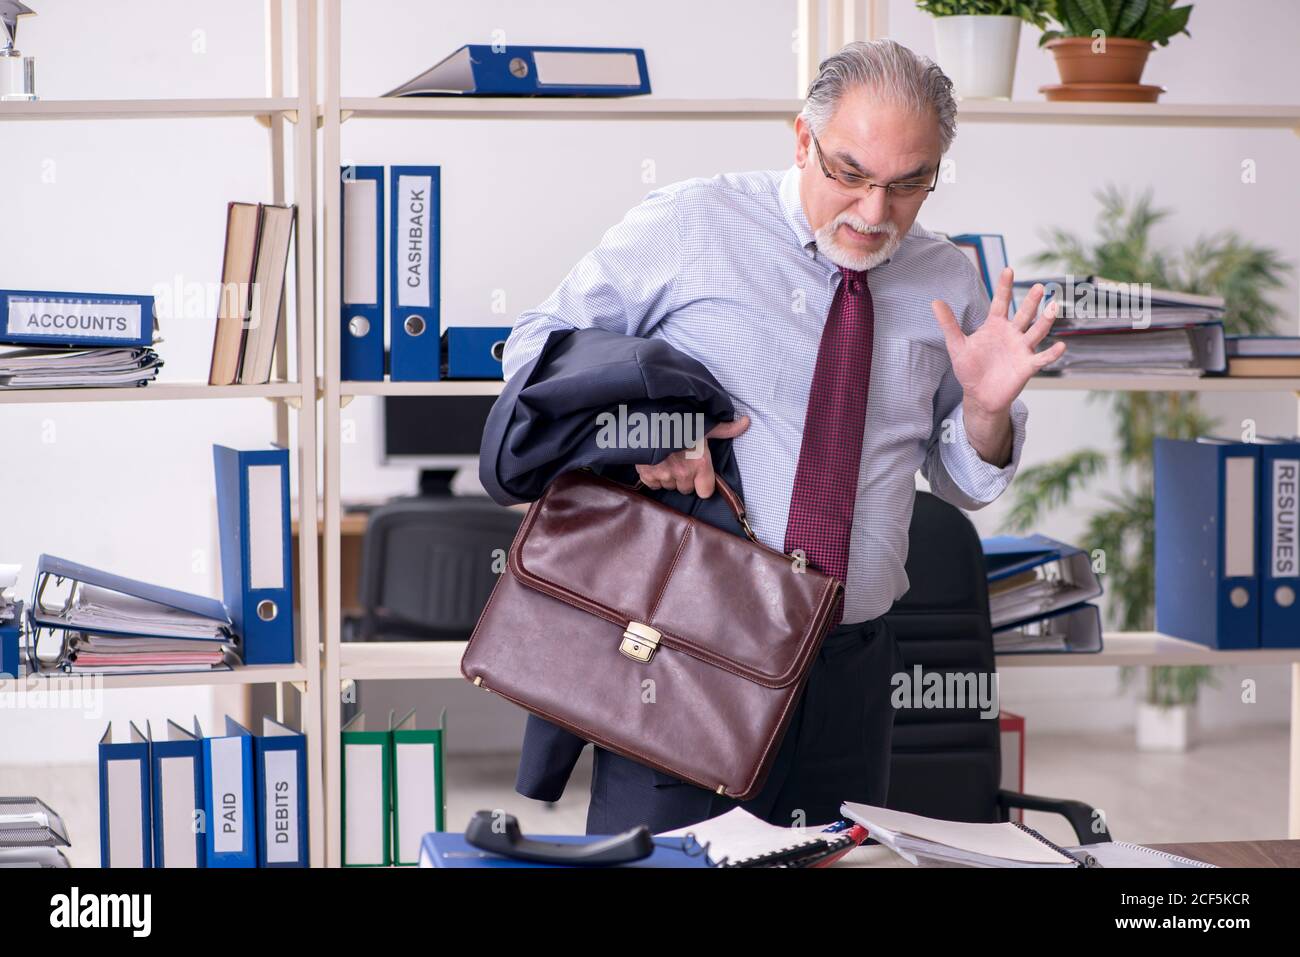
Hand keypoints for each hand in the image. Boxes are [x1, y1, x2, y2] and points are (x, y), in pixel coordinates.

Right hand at [635, 415, 749, 496]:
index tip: (699, 473)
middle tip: (681, 460)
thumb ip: (725, 429)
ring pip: (670, 486)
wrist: (648, 416)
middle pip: (686, 489)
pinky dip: (653, 476)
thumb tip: (746, 422)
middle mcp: (683, 472)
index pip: (706, 492)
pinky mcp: (647, 475)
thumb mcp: (704, 424)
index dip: (703, 483)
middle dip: (685, 478)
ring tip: (667, 459)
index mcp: (700, 463)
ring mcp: (664, 475)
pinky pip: (654, 485)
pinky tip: (655, 462)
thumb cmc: (679, 419)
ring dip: (669, 477)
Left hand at [931, 267, 1063, 419]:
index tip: (1008, 269)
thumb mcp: (956, 345)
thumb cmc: (969, 368)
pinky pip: (1042, 358)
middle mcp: (1012, 334)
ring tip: (1053, 306)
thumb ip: (949, 324)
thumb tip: (934, 302)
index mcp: (995, 326)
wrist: (979, 395)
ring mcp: (1021, 349)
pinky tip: (1061, 346)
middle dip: (1031, 301)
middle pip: (1023, 314)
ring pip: (1036, 331)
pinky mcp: (1027, 366)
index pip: (1001, 302)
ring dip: (1045, 320)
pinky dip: (1051, 353)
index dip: (1004, 287)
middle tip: (1039, 286)